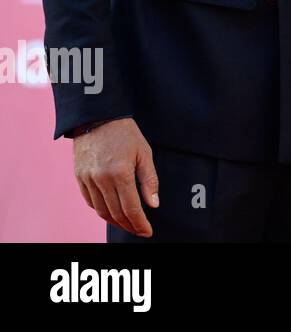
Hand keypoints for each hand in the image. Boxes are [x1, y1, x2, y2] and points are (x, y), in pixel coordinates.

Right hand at [73, 117, 158, 236]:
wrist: (97, 117)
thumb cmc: (125, 133)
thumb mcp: (144, 153)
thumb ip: (149, 180)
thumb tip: (154, 204)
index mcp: (120, 173)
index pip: (131, 208)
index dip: (140, 223)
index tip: (147, 232)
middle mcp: (101, 179)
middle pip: (115, 213)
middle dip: (129, 225)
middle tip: (140, 230)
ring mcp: (88, 179)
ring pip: (101, 210)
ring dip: (115, 221)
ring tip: (127, 224)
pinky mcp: (79, 177)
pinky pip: (90, 201)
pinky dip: (101, 210)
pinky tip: (111, 212)